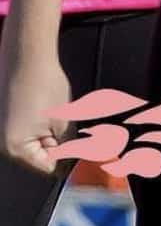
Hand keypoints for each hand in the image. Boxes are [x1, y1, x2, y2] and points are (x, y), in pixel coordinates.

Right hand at [0, 54, 70, 176]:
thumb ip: (70, 144)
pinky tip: (56, 112)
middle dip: (63, 146)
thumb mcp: (63, 119)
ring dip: (57, 135)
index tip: (87, 153)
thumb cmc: (44, 86)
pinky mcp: (13, 120)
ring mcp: (10, 132)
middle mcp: (8, 145)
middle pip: (43, 156)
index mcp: (17, 149)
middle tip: (81, 133)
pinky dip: (49, 126)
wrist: (29, 59)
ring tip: (66, 118)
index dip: (69, 161)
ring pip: (41, 143)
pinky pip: (35, 131)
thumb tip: (79, 158)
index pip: (48, 167)